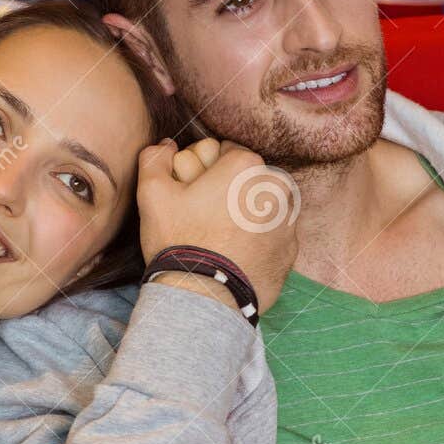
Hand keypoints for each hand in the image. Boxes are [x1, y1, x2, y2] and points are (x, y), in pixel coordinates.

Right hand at [137, 137, 299, 314]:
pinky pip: (272, 236)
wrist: (204, 297)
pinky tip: (234, 255)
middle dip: (230, 191)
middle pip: (248, 179)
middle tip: (205, 217)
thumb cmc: (179, 241)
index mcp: (247, 166)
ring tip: (219, 238)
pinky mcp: (290, 252)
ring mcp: (287, 222)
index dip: (205, 169)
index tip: (194, 192)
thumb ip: (156, 160)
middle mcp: (276, 188)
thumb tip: (166, 146)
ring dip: (246, 214)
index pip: (226, 152)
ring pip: (263, 206)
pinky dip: (257, 241)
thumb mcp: (153, 195)